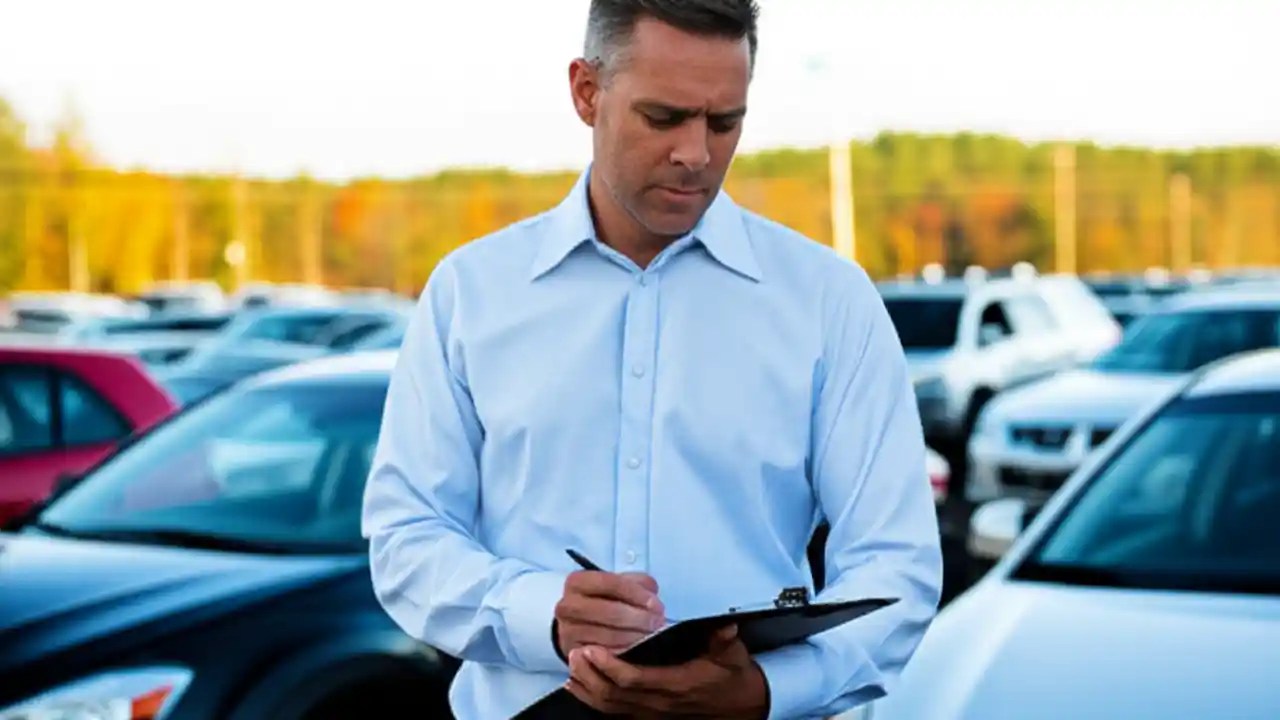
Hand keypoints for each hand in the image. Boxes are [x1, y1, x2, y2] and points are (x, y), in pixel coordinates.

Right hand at [555, 570, 665, 656]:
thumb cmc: (606, 600)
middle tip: (656, 623)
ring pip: (606, 635)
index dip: (635, 593)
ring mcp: (567, 631)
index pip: (610, 583)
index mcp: (577, 582)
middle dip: (637, 617)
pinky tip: (638, 649)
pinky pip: (603, 655)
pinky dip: (624, 652)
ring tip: (651, 636)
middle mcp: (567, 606)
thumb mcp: (620, 585)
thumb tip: (652, 600)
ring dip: (634, 637)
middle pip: (607, 611)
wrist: (579, 624)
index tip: (654, 603)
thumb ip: (638, 584)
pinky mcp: (574, 652)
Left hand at [565, 625, 769, 718]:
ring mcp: (651, 713)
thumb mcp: (733, 656)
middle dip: (590, 674)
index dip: (609, 666)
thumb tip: (725, 624)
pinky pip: (614, 711)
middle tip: (574, 652)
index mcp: (675, 685)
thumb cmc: (731, 677)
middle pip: (613, 694)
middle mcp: (658, 703)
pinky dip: (592, 699)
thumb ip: (724, 639)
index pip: (633, 679)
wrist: (739, 706)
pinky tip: (577, 686)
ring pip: (610, 706)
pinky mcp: (647, 715)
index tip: (592, 649)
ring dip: (587, 687)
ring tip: (570, 666)